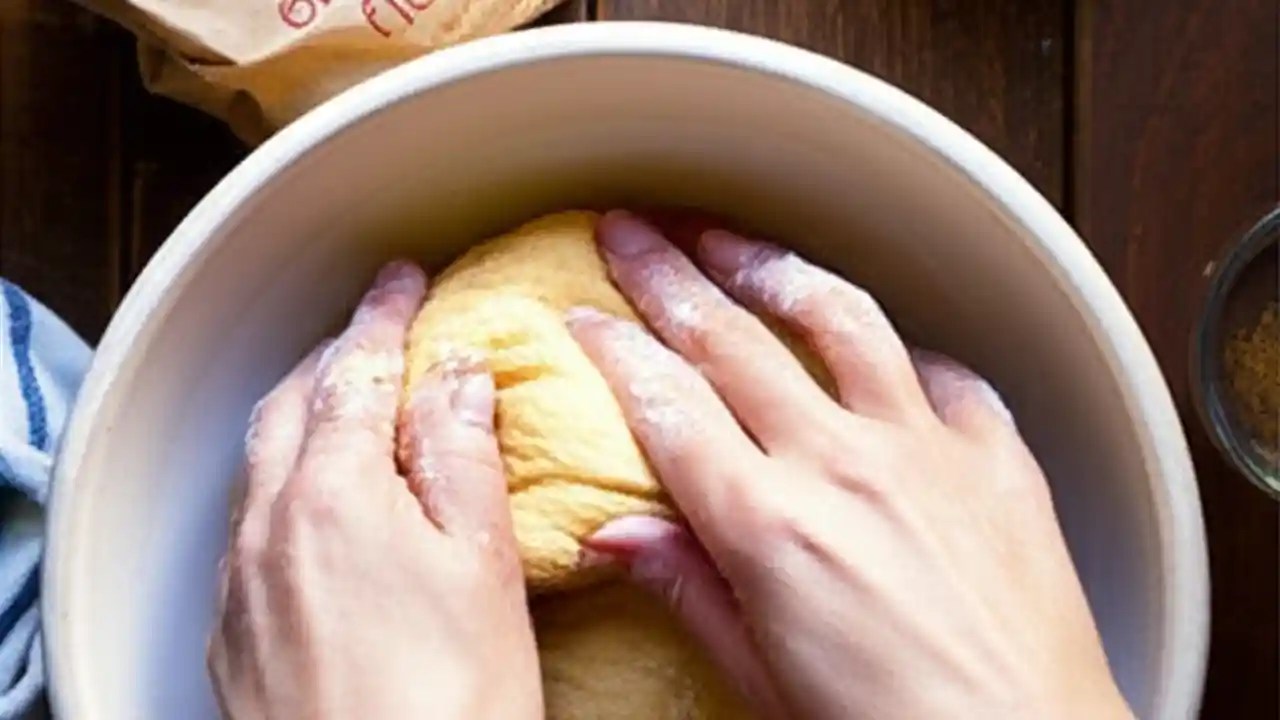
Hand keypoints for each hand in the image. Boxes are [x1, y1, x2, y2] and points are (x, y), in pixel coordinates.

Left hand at [207, 262, 540, 719]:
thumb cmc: (448, 704)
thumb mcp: (482, 566)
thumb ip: (461, 455)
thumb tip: (455, 375)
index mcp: (332, 494)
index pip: (356, 372)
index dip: (384, 316)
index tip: (403, 279)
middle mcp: (267, 529)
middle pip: (290, 406)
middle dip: (332, 357)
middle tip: (377, 330)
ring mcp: (241, 587)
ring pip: (260, 465)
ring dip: (302, 418)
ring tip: (346, 407)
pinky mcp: (234, 638)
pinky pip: (248, 527)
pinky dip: (284, 486)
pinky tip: (316, 512)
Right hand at [569, 211, 1132, 719]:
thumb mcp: (763, 680)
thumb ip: (690, 590)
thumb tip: (612, 536)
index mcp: (771, 527)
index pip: (669, 407)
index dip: (616, 349)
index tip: (583, 313)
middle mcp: (844, 466)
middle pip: (733, 340)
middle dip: (667, 273)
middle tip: (628, 229)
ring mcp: (927, 449)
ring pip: (837, 320)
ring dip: (772, 267)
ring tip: (729, 239)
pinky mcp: (997, 457)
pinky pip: (944, 373)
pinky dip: (904, 350)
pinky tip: (881, 342)